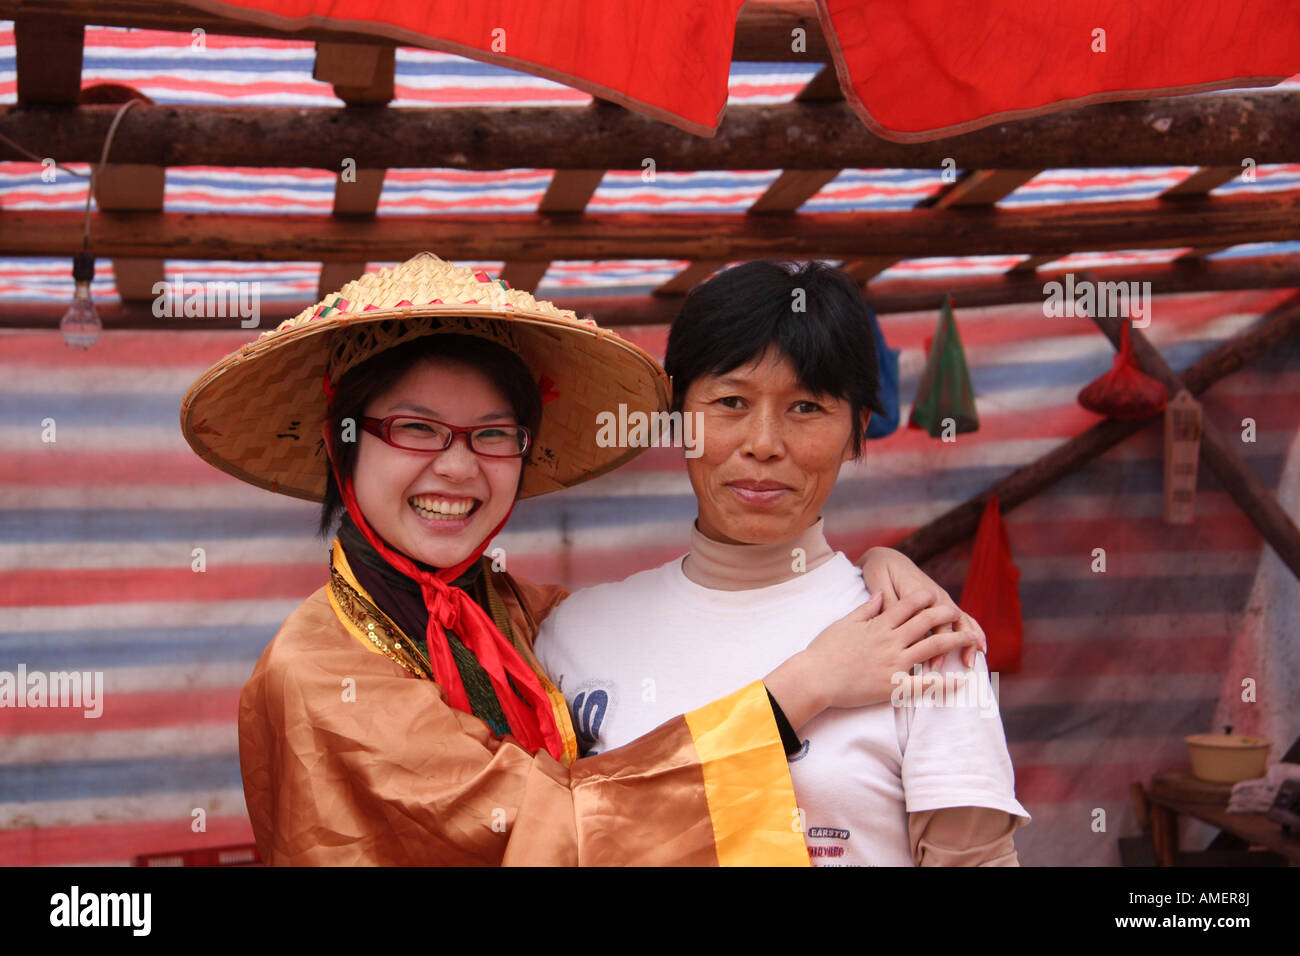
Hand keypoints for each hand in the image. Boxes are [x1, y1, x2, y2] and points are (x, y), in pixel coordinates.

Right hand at [764, 590, 980, 731]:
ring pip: (932, 648)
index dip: (925, 598)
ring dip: (955, 642)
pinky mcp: (893, 685)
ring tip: (972, 640)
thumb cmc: (824, 650)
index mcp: (878, 624)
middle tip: (960, 614)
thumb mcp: (844, 623)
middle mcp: (890, 640)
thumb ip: (865, 609)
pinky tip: (960, 681)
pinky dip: (945, 683)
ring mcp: (894, 663)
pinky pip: (925, 684)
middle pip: (926, 622)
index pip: (908, 605)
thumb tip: (880, 596)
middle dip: (947, 615)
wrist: (814, 678)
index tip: (937, 596)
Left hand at [859, 546, 986, 668]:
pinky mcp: (944, 601)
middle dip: (949, 646)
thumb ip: (887, 601)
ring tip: (970, 662)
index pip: (926, 619)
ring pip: (960, 620)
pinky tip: (981, 648)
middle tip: (946, 668)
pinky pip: (964, 616)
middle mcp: (933, 594)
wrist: (889, 557)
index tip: (927, 664)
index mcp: (915, 590)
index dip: (927, 642)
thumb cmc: (879, 571)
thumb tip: (895, 623)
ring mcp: (942, 598)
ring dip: (967, 640)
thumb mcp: (877, 581)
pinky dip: (975, 631)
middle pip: (947, 622)